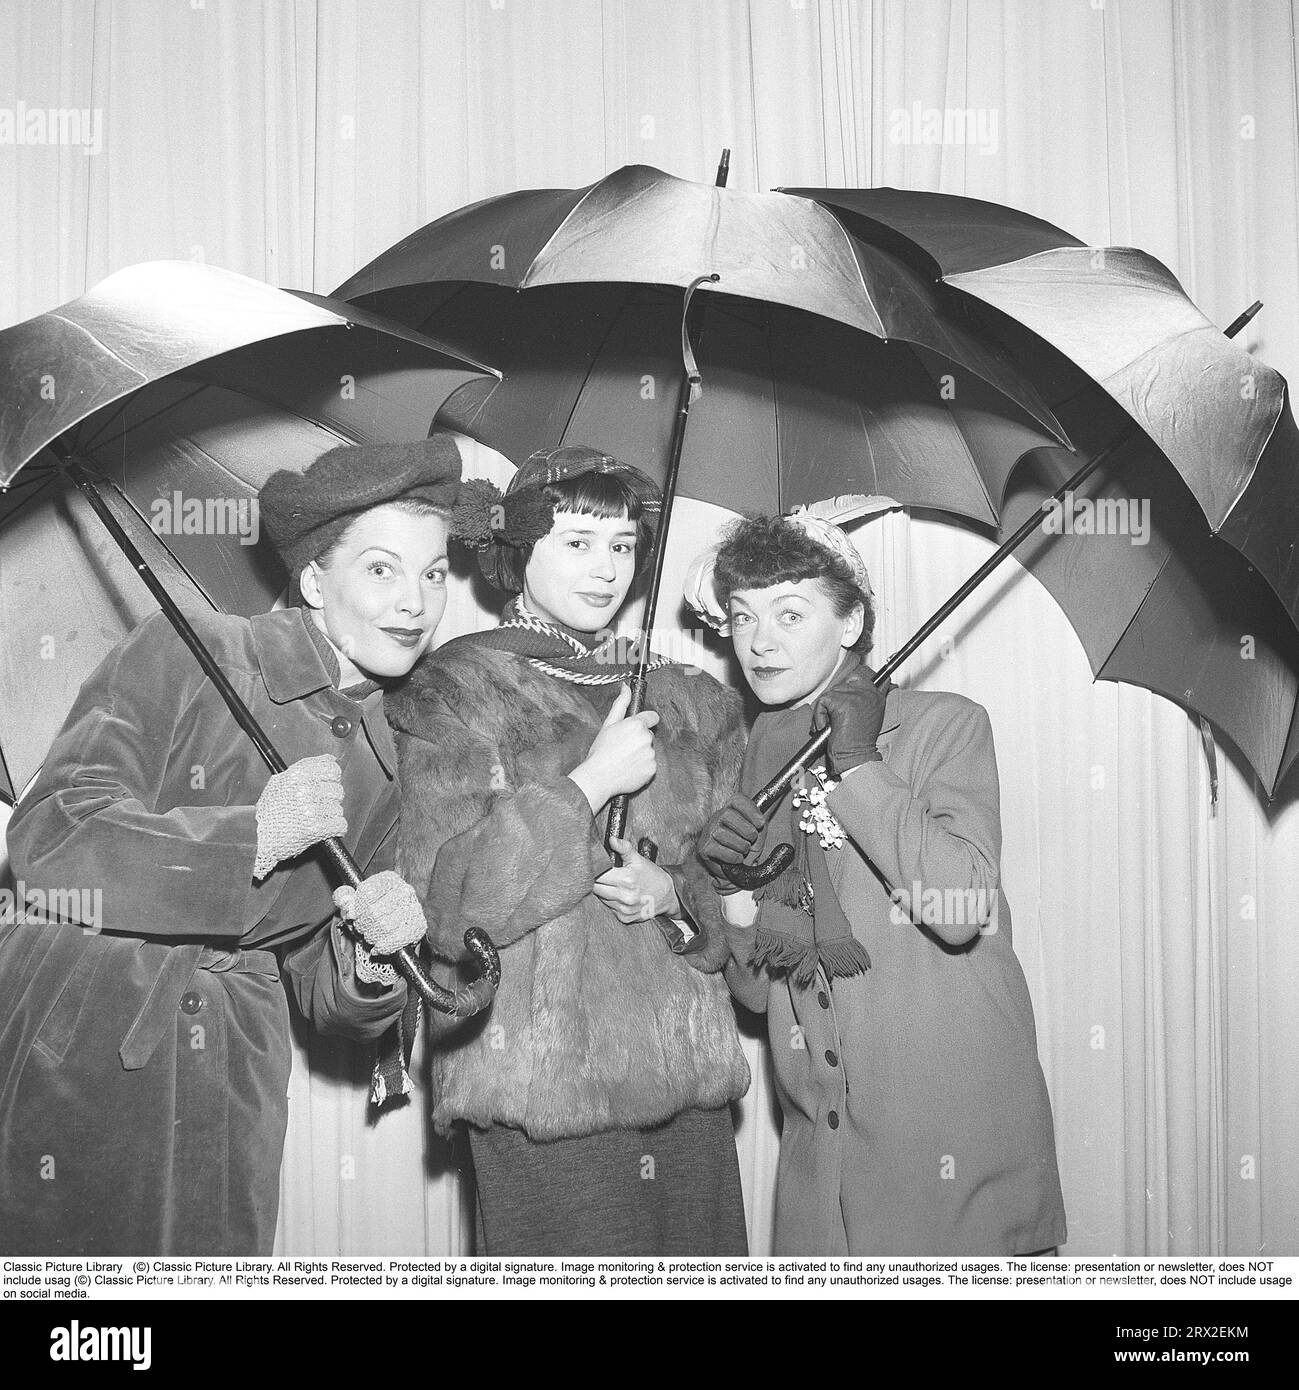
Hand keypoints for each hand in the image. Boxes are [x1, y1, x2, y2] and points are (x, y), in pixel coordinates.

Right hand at [253, 753, 346, 879]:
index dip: (332, 778)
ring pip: (338, 809)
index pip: (331, 769)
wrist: (257, 836)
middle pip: (337, 791)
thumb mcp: (282, 781)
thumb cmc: (272, 809)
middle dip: (330, 800)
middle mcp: (304, 790)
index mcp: (296, 776)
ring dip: (330, 816)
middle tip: (317, 806)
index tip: (328, 783)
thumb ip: (307, 768)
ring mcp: (309, 810)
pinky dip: (334, 829)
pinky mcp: (315, 829)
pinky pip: (339, 825)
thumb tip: (331, 759)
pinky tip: (322, 830)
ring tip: (314, 820)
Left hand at [333, 870, 427, 954]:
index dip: (356, 909)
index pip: (366, 893)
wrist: (395, 929)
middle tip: (362, 928)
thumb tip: (344, 899)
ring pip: (384, 927)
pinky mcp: (419, 927)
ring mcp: (414, 908)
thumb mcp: (356, 903)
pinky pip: (396, 939)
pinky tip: (378, 946)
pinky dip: (383, 946)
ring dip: (371, 936)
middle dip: (362, 925)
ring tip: (371, 936)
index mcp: (389, 880)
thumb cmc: (374, 913)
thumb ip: (345, 898)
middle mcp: (405, 891)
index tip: (355, 915)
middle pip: (373, 912)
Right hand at [568, 683, 658, 810]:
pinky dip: (642, 767)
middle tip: (623, 747)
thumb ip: (620, 704)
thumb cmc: (601, 751)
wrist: (598, 777)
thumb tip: (626, 688)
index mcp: (636, 725)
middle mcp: (646, 738)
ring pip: (649, 750)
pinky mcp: (652, 769)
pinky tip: (629, 768)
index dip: (645, 721)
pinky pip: (650, 765)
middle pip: (649, 735)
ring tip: (624, 759)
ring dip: (641, 754)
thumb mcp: (608, 724)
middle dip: (640, 739)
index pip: (652, 717)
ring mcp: (650, 754)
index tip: (639, 727)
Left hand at [593, 836, 678, 922]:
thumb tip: (611, 839)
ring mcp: (624, 909)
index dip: (595, 869)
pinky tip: (620, 896)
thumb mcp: (639, 859)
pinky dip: (611, 902)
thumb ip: (624, 848)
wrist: (668, 895)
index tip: (597, 867)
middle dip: (598, 880)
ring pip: (601, 898)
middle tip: (605, 875)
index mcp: (627, 879)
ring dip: (604, 891)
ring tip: (614, 885)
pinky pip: (609, 908)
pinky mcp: (624, 918)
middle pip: (596, 888)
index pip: (598, 875)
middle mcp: (625, 896)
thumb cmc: (652, 875)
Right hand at [696, 793, 765, 885]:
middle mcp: (716, 817)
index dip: (750, 811)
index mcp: (730, 808)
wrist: (740, 869)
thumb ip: (761, 822)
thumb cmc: (748, 845)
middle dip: (747, 832)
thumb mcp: (759, 831)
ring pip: (727, 836)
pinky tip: (735, 858)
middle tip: (751, 840)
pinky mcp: (704, 848)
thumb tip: (762, 821)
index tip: (760, 823)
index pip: (736, 800)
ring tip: (742, 850)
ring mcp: (708, 832)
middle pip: (728, 815)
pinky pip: (724, 852)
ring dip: (742, 847)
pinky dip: (735, 858)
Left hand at [810, 669, 886, 778]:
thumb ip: (862, 700)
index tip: (847, 692)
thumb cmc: (858, 742)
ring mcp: (856, 696)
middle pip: (842, 684)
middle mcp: (869, 693)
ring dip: (825, 711)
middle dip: (833, 701)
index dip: (852, 681)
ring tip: (832, 726)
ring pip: (830, 693)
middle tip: (835, 718)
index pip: (865, 674)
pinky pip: (822, 702)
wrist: (856, 757)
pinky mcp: (842, 702)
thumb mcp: (868, 716)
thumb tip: (849, 687)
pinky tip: (827, 727)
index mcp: (876, 695)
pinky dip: (819, 716)